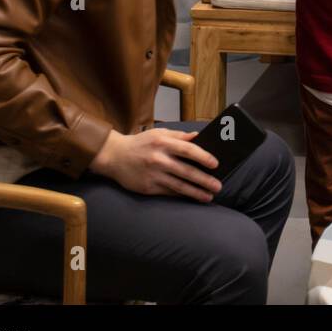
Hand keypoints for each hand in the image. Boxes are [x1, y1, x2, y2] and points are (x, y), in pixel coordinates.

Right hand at [89, 128, 221, 201]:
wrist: (114, 156)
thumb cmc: (141, 143)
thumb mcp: (159, 134)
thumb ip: (180, 136)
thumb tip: (200, 136)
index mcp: (163, 143)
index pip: (188, 150)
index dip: (203, 157)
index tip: (216, 164)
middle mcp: (158, 159)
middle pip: (186, 171)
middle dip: (204, 180)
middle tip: (218, 186)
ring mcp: (152, 175)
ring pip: (179, 186)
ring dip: (195, 192)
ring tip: (208, 196)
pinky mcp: (147, 187)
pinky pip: (168, 192)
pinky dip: (181, 195)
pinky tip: (191, 197)